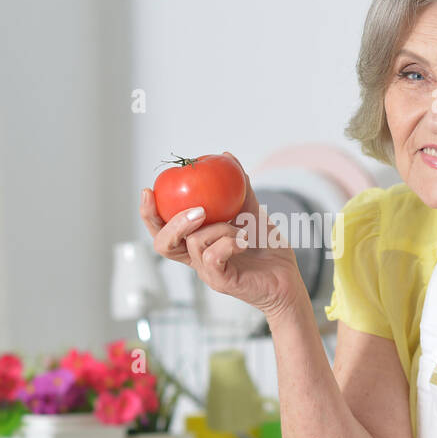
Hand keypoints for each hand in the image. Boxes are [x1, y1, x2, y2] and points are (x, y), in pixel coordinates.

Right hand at [139, 153, 304, 317]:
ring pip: (194, 242)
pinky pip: (213, 256)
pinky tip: (244, 241)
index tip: (148, 191)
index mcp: (196, 242)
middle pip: (162, 244)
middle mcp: (196, 259)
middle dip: (171, 223)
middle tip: (197, 210)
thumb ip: (238, 187)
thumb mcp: (250, 211)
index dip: (149, 213)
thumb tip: (226, 156)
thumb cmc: (267, 248)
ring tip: (241, 229)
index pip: (162, 229)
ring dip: (220, 228)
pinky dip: (228, 242)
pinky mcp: (220, 281)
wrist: (288, 276)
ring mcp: (207, 272)